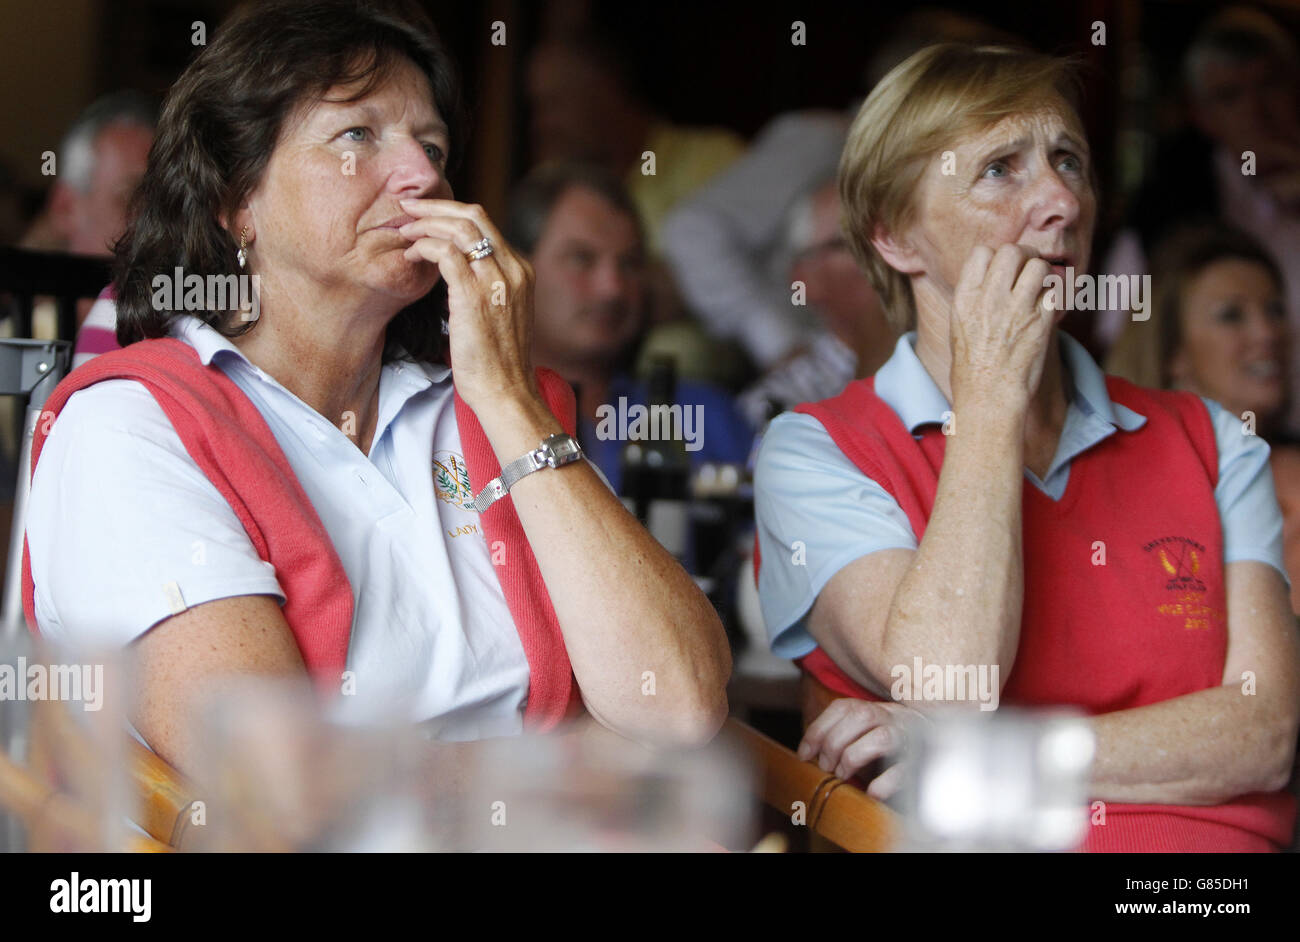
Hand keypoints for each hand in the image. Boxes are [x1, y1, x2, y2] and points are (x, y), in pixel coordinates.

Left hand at [397, 198, 539, 412]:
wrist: (505, 391)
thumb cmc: (497, 362)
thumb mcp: (502, 314)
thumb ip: (489, 287)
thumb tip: (460, 270)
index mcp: (521, 272)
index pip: (486, 224)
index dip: (451, 213)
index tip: (426, 215)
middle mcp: (513, 270)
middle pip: (474, 216)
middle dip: (436, 206)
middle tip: (408, 208)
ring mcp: (496, 282)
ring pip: (459, 228)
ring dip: (426, 224)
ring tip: (405, 231)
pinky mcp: (474, 296)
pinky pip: (447, 253)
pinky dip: (425, 247)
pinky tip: (412, 255)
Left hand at [796, 697, 924, 800]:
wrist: (936, 746)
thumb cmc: (887, 744)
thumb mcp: (862, 733)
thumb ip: (839, 735)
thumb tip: (807, 753)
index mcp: (874, 708)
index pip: (842, 708)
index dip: (817, 731)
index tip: (805, 755)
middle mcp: (892, 717)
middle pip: (860, 717)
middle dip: (834, 744)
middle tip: (826, 767)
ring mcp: (909, 737)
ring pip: (882, 738)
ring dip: (854, 758)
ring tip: (843, 775)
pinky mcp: (921, 762)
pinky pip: (904, 770)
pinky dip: (885, 782)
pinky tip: (872, 792)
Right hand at [949, 243, 1052, 408]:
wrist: (988, 397)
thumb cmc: (972, 367)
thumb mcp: (959, 326)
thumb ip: (975, 298)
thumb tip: (994, 278)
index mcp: (965, 298)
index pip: (982, 252)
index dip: (995, 256)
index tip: (1001, 270)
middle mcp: (990, 298)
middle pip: (1013, 251)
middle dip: (1024, 256)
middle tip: (1028, 271)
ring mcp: (1017, 308)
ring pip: (1038, 266)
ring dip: (1042, 274)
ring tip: (1039, 290)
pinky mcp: (1041, 321)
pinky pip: (1056, 291)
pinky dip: (1055, 296)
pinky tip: (1048, 308)